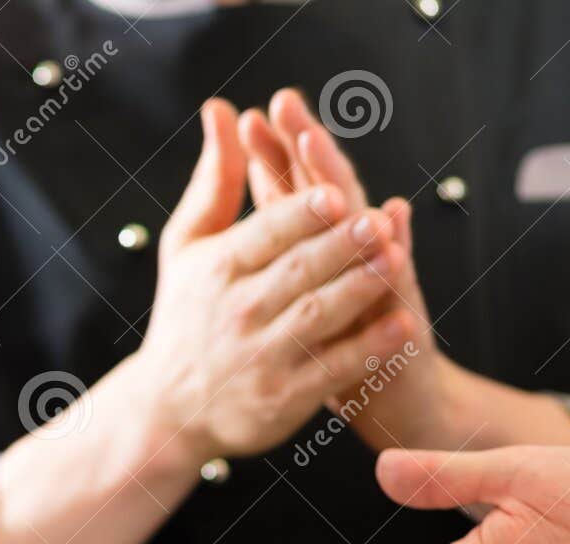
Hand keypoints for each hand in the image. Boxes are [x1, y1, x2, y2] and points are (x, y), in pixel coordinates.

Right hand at [122, 100, 414, 465]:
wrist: (168, 409)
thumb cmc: (185, 314)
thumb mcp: (187, 245)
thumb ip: (214, 180)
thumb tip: (223, 108)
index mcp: (216, 269)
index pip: (264, 234)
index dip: (300, 215)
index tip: (334, 194)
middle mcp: (236, 312)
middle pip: (296, 271)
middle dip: (339, 247)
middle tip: (377, 224)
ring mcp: (259, 358)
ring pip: (317, 316)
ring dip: (360, 289)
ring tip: (396, 260)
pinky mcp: (281, 399)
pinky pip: (332, 369)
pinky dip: (368, 349)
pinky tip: (401, 325)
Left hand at [239, 90, 569, 451]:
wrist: (396, 402)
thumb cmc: (339, 349)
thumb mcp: (304, 300)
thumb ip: (285, 246)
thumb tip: (263, 197)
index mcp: (327, 253)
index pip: (299, 192)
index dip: (278, 155)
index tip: (254, 115)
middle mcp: (360, 256)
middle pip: (331, 191)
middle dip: (306, 150)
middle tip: (286, 107)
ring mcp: (385, 281)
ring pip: (364, 221)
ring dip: (342, 183)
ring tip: (317, 147)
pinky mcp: (403, 314)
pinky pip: (400, 276)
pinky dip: (398, 247)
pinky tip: (395, 215)